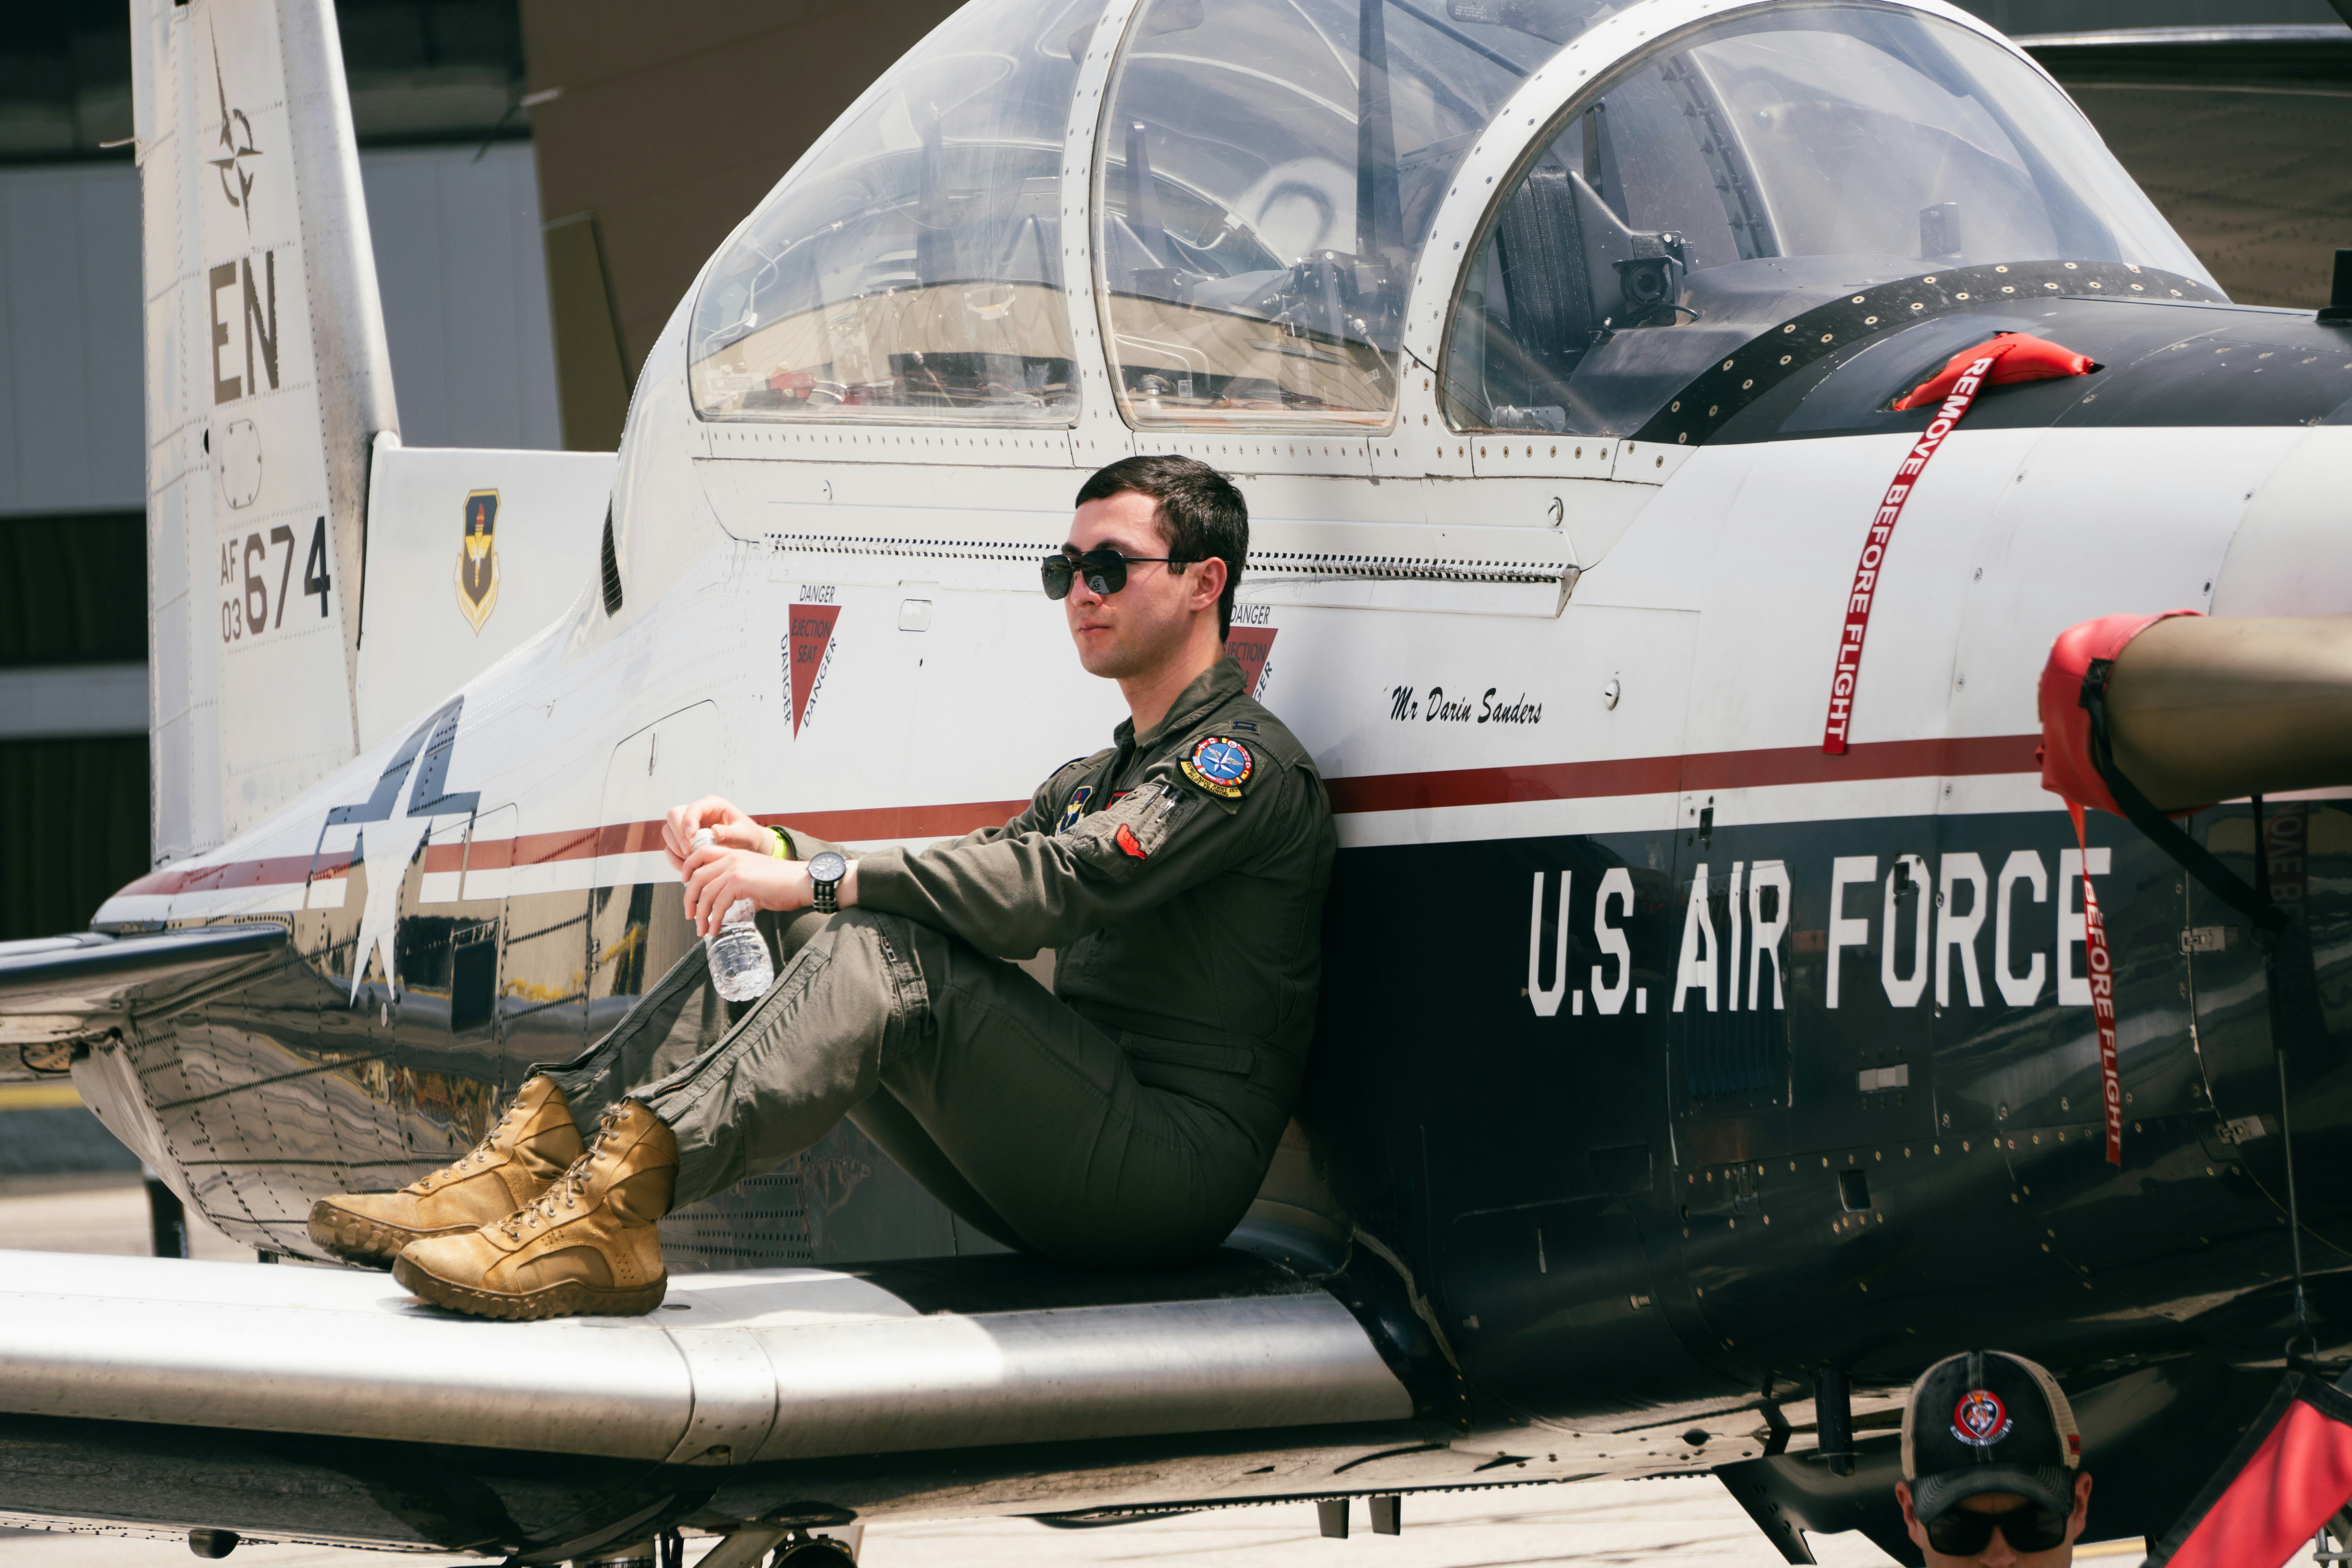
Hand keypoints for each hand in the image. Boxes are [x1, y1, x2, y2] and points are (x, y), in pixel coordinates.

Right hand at [663, 795, 769, 872]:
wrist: (747, 847)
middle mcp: (697, 812)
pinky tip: (687, 866)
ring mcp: (687, 825)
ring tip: (691, 861)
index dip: (688, 821)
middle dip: (678, 835)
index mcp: (712, 805)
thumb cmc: (747, 836)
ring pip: (668, 831)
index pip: (692, 808)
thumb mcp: (744, 834)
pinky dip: (675, 858)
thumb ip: (731, 833)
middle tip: (689, 852)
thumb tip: (715, 832)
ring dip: (676, 847)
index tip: (691, 837)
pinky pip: (670, 847)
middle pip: (673, 816)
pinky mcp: (683, 839)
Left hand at [681, 843, 806, 936]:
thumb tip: (731, 909)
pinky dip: (713, 920)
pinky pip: (718, 903)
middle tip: (690, 915)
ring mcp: (735, 869)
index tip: (685, 886)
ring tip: (702, 929)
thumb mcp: (755, 879)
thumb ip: (740, 889)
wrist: (801, 882)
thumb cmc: (783, 883)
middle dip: (689, 898)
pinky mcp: (740, 882)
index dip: (687, 869)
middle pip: (697, 876)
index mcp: (734, 854)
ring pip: (705, 892)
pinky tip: (715, 929)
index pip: (700, 854)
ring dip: (700, 914)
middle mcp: (731, 858)